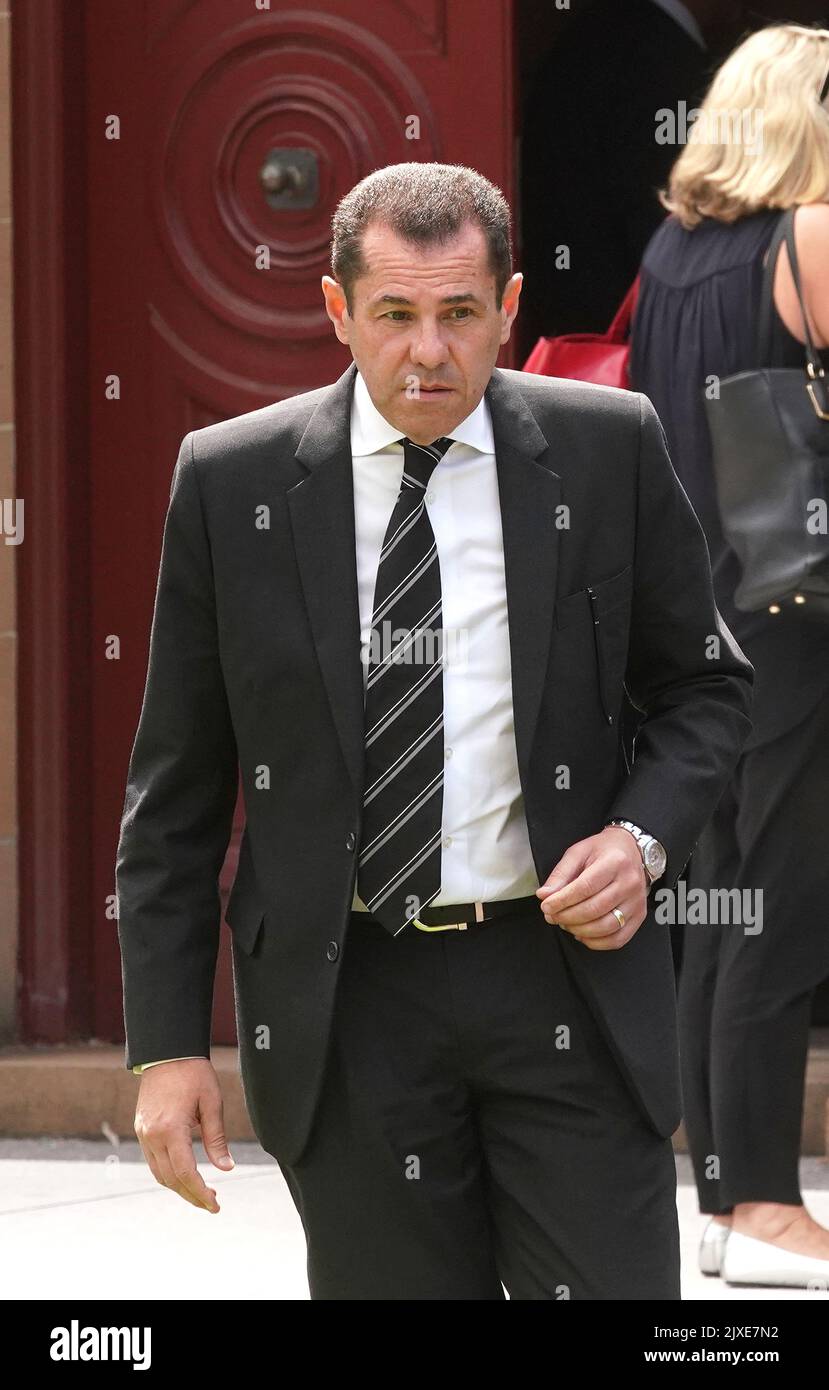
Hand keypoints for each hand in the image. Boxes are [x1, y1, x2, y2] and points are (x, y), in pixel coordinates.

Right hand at [134, 1058, 232, 1211]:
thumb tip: (227, 1169)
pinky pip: (153, 1161)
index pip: (185, 1173)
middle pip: (170, 1179)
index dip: (200, 1192)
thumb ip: (217, 1139)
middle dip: (191, 1196)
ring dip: (179, 1188)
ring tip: (201, 1193)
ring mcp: (143, 1133)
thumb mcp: (212, 1103)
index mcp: (171, 1129)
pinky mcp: (141, 1129)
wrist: (167, 1052)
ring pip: (159, 1174)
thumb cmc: (194, 1073)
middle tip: (212, 1204)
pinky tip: (184, 1175)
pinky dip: (168, 1173)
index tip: (215, 1204)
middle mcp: (152, 1135)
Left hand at [535, 826, 648, 950]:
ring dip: (579, 930)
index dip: (562, 901)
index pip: (585, 887)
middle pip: (595, 909)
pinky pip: (618, 939)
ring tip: (565, 923)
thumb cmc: (603, 851)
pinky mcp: (639, 916)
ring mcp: (637, 901)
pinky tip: (582, 934)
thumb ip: (560, 874)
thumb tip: (545, 895)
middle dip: (567, 917)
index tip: (546, 906)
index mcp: (614, 862)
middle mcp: (630, 883)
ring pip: (606, 927)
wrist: (631, 851)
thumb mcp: (578, 853)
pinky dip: (596, 942)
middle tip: (552, 916)